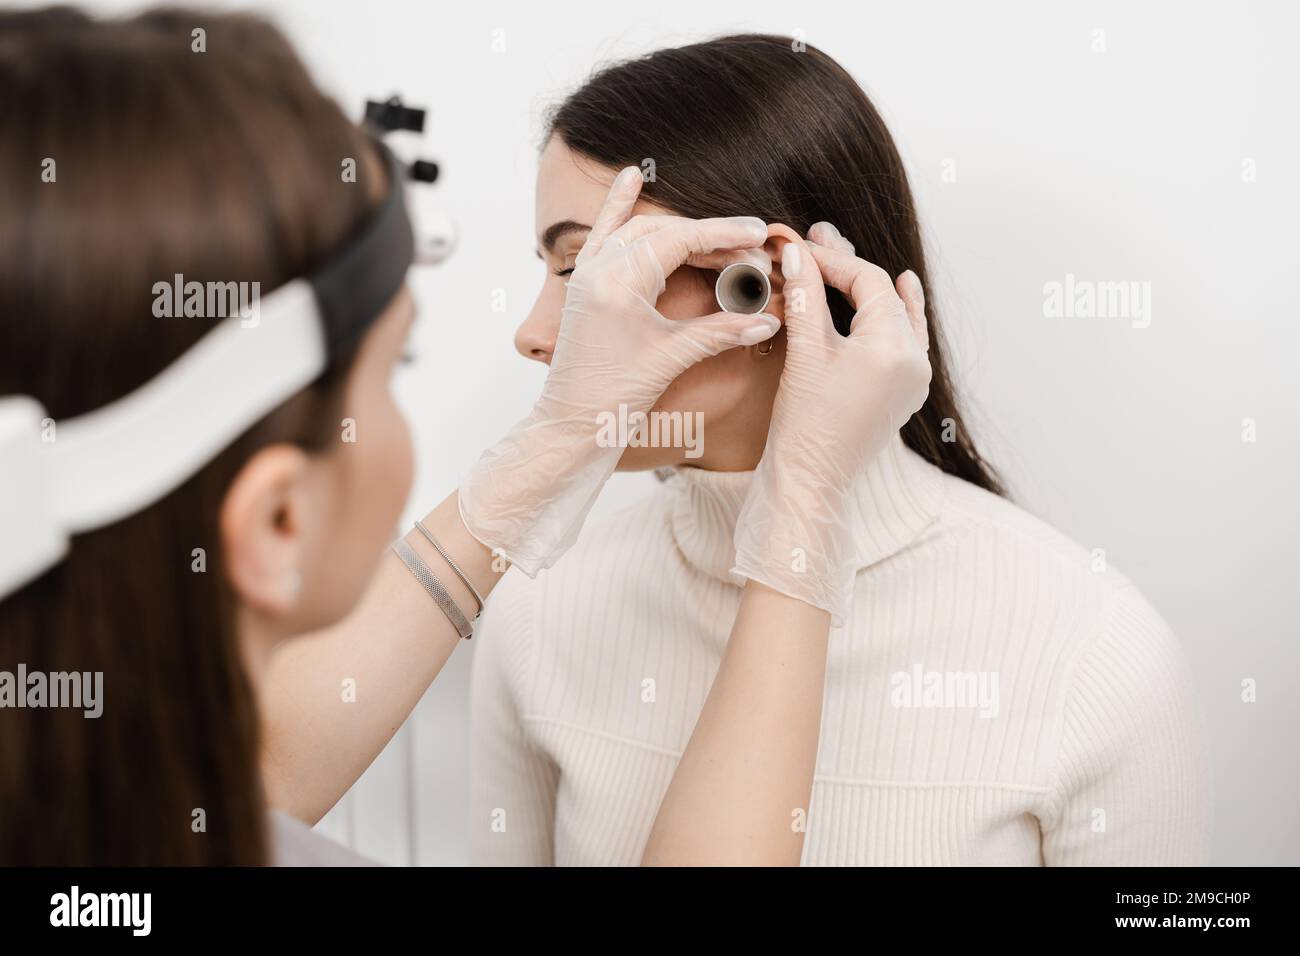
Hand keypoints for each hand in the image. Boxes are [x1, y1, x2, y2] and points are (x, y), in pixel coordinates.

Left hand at [460, 167, 779, 574]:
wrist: (569, 427)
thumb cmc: (612, 399)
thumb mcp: (671, 359)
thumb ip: (720, 332)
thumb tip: (769, 319)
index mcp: (617, 282)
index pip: (678, 239)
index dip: (723, 234)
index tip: (760, 233)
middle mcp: (597, 269)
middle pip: (663, 231)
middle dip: (710, 236)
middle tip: (753, 246)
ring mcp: (587, 275)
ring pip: (639, 231)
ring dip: (681, 229)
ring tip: (722, 231)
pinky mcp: (585, 286)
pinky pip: (603, 234)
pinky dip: (617, 206)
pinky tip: (630, 176)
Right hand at [732, 224, 930, 623]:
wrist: (810, 485)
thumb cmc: (804, 426)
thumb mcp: (804, 352)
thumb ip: (805, 294)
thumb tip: (796, 248)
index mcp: (895, 348)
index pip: (869, 281)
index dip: (833, 258)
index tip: (798, 245)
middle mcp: (915, 362)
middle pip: (886, 294)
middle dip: (849, 267)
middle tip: (818, 237)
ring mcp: (913, 380)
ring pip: (898, 315)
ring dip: (869, 288)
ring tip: (842, 259)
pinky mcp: (902, 394)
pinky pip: (902, 341)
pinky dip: (886, 316)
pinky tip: (886, 297)